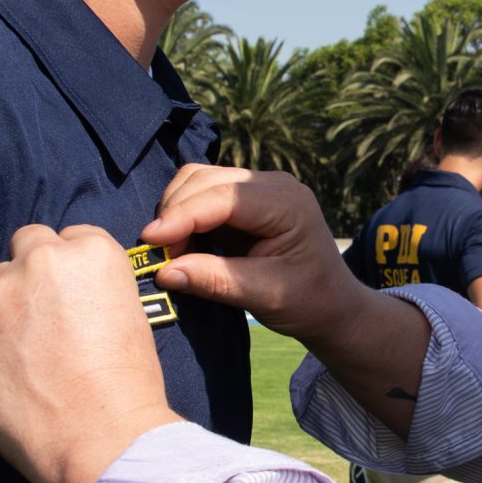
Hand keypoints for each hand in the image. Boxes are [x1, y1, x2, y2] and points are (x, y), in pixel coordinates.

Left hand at [0, 224, 179, 482]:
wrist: (99, 440)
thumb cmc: (126, 386)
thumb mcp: (128, 314)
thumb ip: (90, 285)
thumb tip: (63, 290)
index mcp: (90, 252)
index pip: (71, 236)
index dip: (72, 268)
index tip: (73, 294)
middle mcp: (40, 261)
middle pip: (27, 244)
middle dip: (34, 272)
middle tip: (45, 316)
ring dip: (6, 306)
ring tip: (25, 352)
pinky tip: (8, 373)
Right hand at [143, 166, 368, 348]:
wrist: (332, 303)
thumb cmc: (308, 301)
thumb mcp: (264, 296)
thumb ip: (215, 281)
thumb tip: (164, 272)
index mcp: (287, 204)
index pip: (223, 197)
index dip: (182, 215)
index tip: (149, 241)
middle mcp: (272, 184)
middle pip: (205, 179)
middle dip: (175, 214)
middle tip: (159, 256)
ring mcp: (257, 187)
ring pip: (198, 181)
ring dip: (176, 213)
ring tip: (172, 254)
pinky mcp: (243, 199)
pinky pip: (202, 194)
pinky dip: (184, 216)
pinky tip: (182, 246)